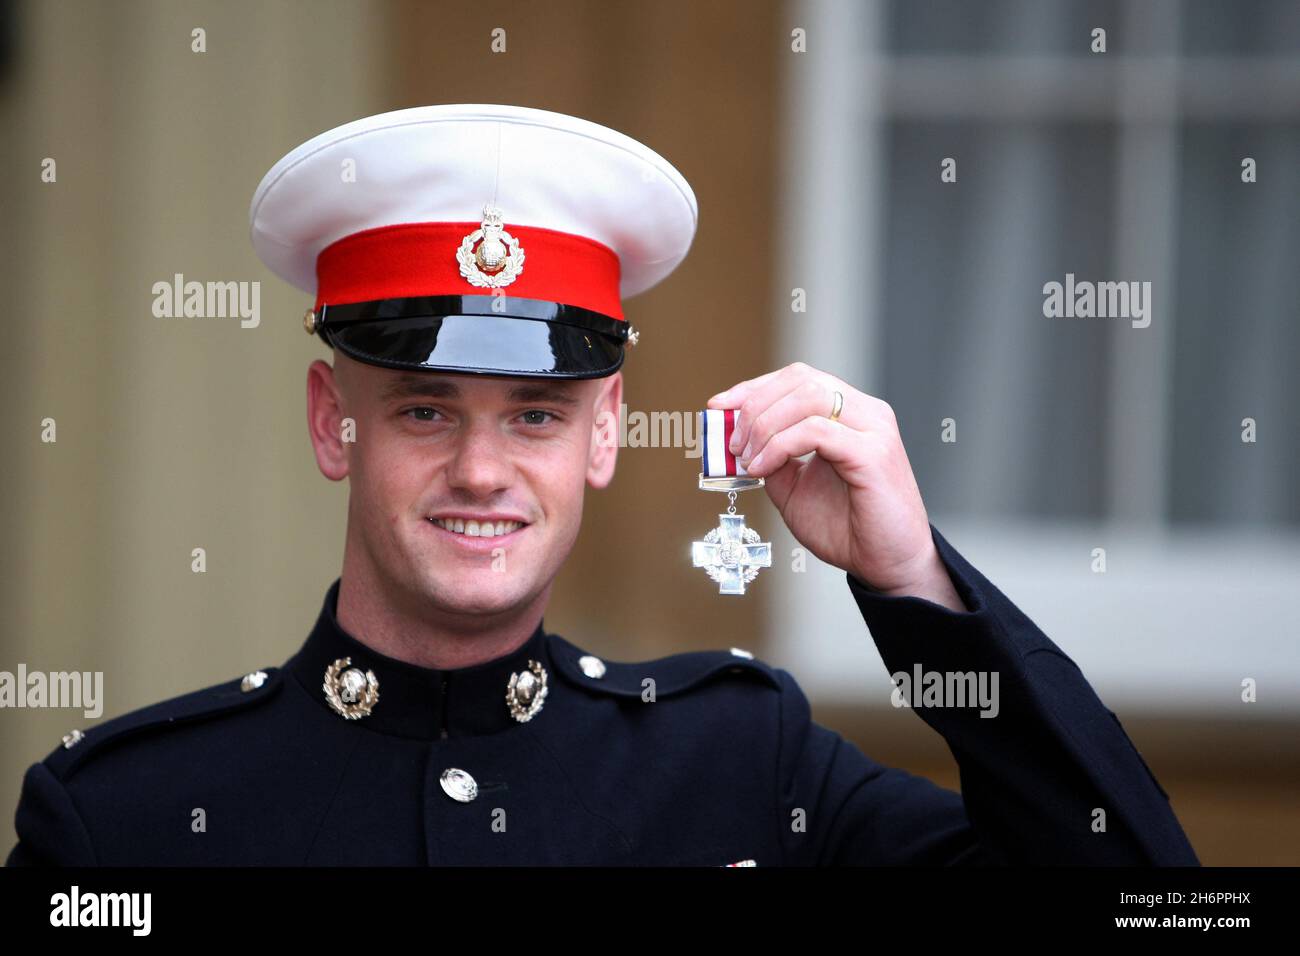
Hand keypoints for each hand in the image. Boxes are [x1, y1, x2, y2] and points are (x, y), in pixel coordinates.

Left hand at [707, 362, 964, 610]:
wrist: (886, 565)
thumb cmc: (847, 528)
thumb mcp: (793, 488)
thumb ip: (770, 459)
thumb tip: (736, 440)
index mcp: (851, 414)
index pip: (798, 378)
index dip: (754, 387)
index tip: (719, 407)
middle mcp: (867, 413)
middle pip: (801, 380)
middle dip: (754, 406)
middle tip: (732, 442)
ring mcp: (874, 430)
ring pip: (808, 398)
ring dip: (765, 425)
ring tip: (747, 458)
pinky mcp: (873, 454)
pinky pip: (817, 431)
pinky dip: (780, 445)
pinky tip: (763, 468)